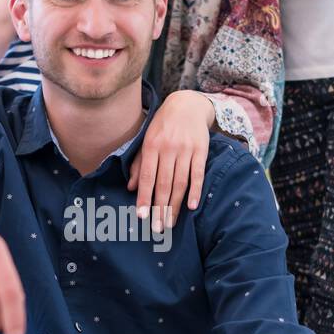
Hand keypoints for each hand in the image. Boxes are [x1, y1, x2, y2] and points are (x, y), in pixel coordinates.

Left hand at [127, 90, 214, 230]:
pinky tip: (192, 206)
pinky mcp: (201, 151)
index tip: (142, 216)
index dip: (144, 197)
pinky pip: (198, 174)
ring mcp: (186, 150)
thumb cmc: (163, 126)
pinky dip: (195, 191)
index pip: (147, 177)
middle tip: (157, 228)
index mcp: (152, 146)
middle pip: (163, 183)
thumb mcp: (147, 140)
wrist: (187, 104)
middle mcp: (168, 148)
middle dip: (160, 208)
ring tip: (170, 223)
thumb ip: (139, 164)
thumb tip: (132, 188)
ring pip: (180, 182)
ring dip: (175, 205)